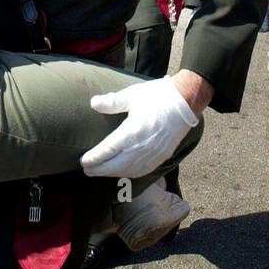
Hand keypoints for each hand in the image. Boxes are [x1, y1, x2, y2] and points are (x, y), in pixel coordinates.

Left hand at [81, 76, 199, 178]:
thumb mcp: (133, 95)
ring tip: (100, 172)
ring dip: (112, 173)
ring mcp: (153, 154)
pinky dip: (129, 173)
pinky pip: (142, 170)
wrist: (186, 102)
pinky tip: (122, 172)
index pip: (108, 150)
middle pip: (116, 165)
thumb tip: (93, 103)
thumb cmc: (158, 96)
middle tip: (86, 170)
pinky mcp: (161, 156)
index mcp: (133, 131)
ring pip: (128, 170)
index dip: (94, 157)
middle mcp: (142, 147)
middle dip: (99, 169)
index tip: (83, 161)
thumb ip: (112, 102)